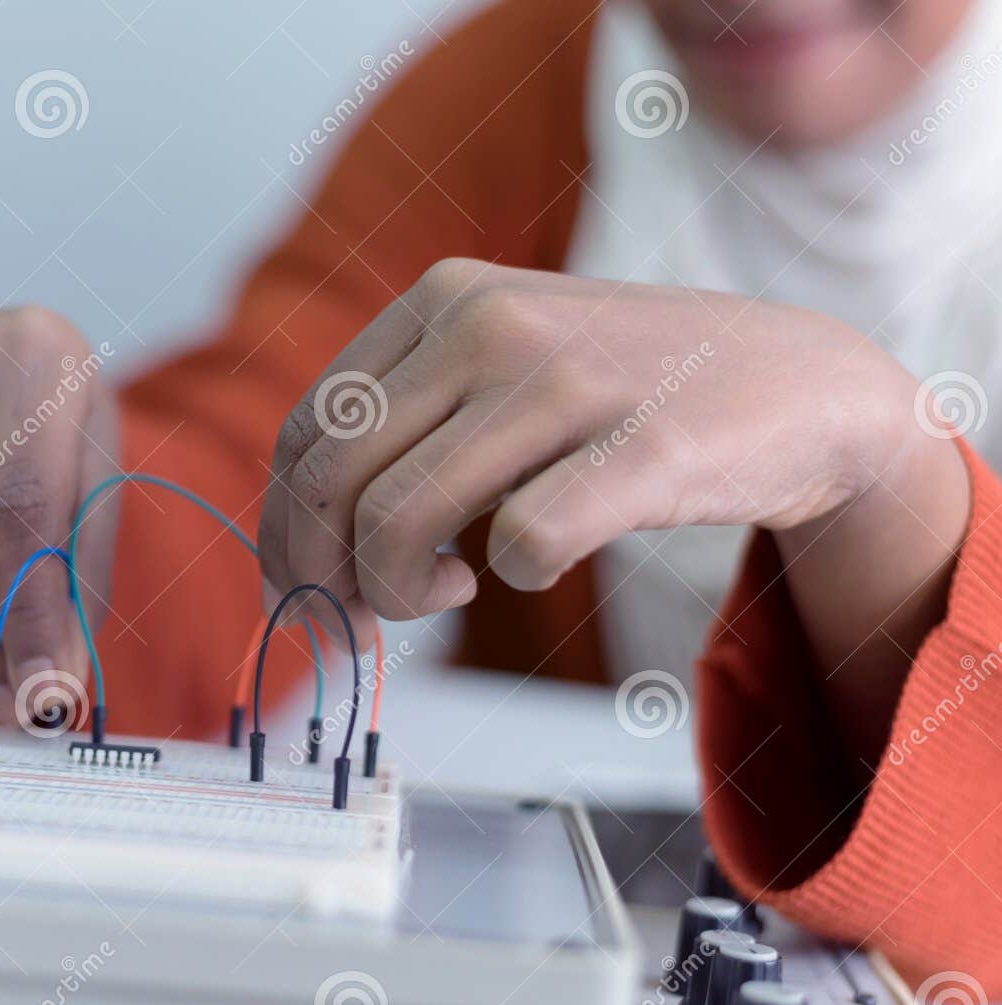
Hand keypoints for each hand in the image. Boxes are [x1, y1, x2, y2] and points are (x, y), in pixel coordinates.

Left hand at [259, 259, 967, 755]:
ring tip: (448, 588)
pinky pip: (519, 543)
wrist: (801, 384)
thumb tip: (304, 538)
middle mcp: (488, 321)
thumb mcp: (503, 368)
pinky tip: (530, 565)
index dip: (284, 529)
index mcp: (441, 300)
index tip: (304, 591)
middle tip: (361, 622)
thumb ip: (410, 423)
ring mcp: (565, 377)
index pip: (305, 429)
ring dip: (400, 593)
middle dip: (326, 578)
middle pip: (332, 481)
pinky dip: (508, 578)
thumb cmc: (629, 396)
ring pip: (398, 518)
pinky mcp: (642, 444)